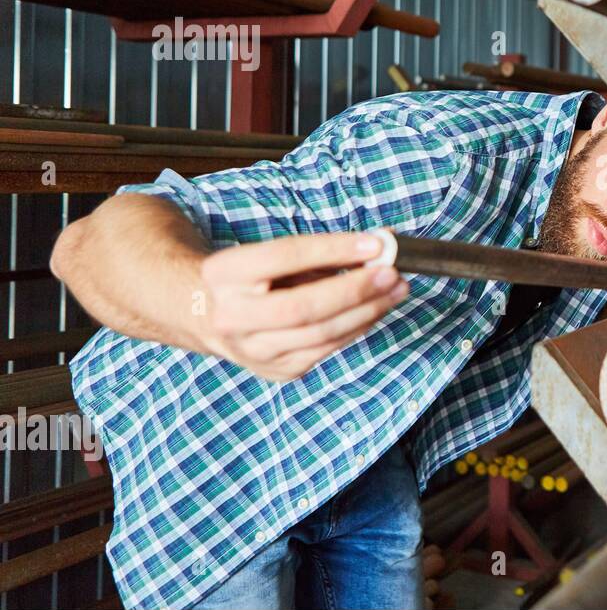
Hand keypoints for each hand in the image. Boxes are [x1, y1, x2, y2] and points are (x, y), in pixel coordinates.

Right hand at [197, 232, 407, 380]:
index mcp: (224, 274)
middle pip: (303, 306)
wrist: (207, 316)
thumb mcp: (276, 255)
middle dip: (355, 290)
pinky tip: (376, 310)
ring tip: (396, 290)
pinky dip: (357, 327)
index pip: (285, 256)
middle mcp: (231, 316)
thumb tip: (384, 240)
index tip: (375, 243)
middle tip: (391, 273)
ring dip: (368, 311)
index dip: (333, 249)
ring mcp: (252, 350)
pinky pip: (327, 349)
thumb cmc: (254, 278)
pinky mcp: (277, 370)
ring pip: (320, 334)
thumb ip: (326, 249)